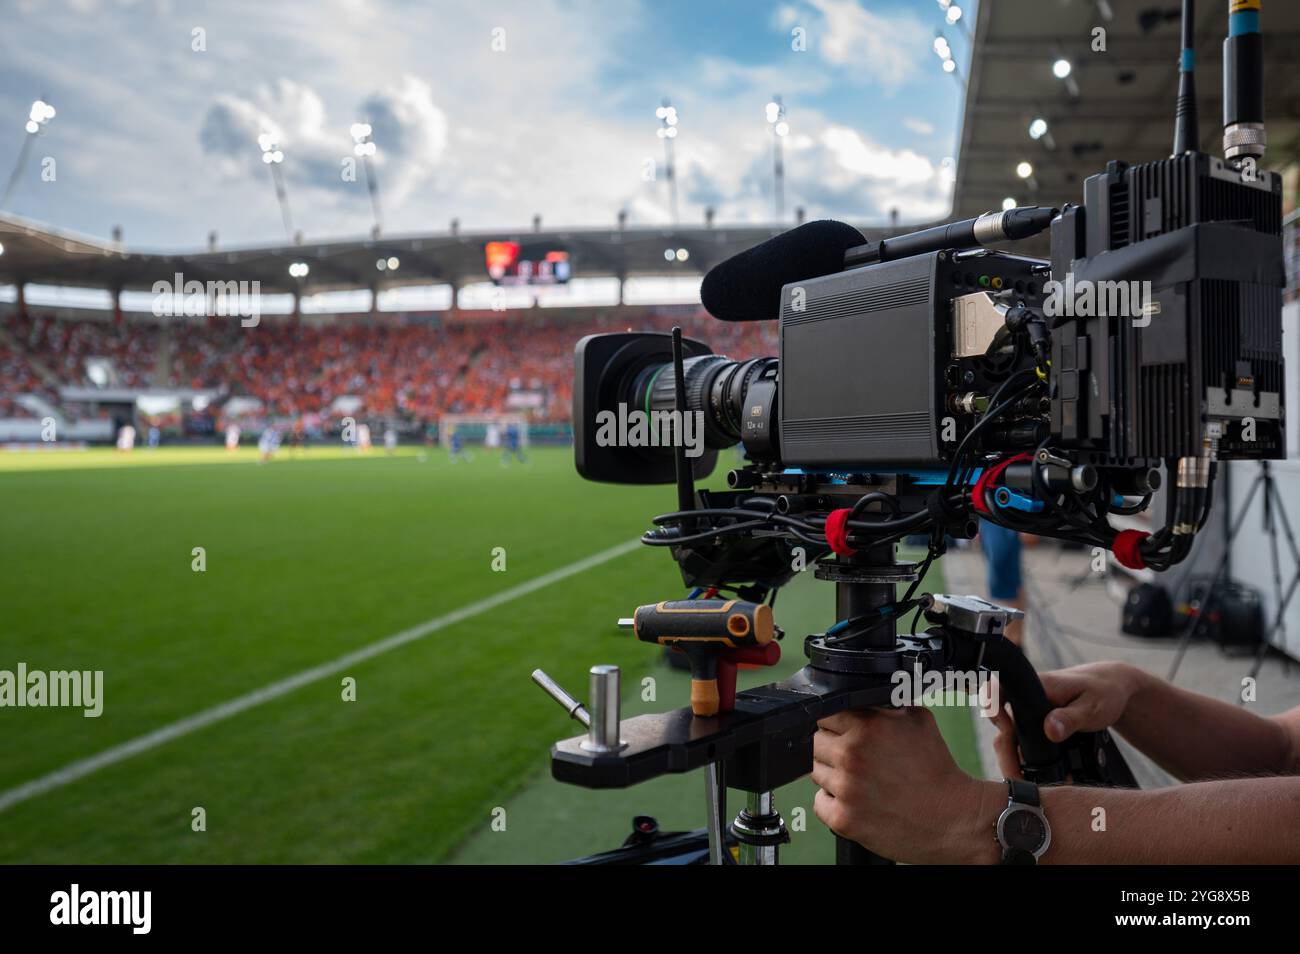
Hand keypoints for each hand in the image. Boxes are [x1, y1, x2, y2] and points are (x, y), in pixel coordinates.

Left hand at [811, 707, 1000, 863]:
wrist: (951, 819)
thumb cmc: (936, 770)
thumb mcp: (918, 719)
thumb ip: (885, 704)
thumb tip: (864, 693)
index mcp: (867, 727)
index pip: (824, 714)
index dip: (835, 722)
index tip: (844, 731)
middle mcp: (851, 755)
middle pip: (815, 742)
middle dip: (832, 748)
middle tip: (856, 759)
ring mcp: (845, 789)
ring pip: (814, 772)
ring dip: (831, 775)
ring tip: (860, 781)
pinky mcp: (842, 818)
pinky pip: (818, 802)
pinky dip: (832, 802)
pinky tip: (855, 800)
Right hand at [990, 662, 1139, 775]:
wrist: (1110, 689)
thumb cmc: (1103, 692)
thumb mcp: (1092, 707)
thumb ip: (1070, 718)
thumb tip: (1049, 731)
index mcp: (1036, 686)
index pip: (996, 690)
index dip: (992, 710)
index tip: (1005, 732)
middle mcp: (1025, 698)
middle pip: (999, 723)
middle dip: (1004, 751)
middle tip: (1017, 776)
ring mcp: (1028, 712)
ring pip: (1007, 736)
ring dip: (1013, 758)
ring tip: (1027, 781)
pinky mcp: (1033, 724)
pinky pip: (1020, 741)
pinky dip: (1024, 758)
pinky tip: (1034, 775)